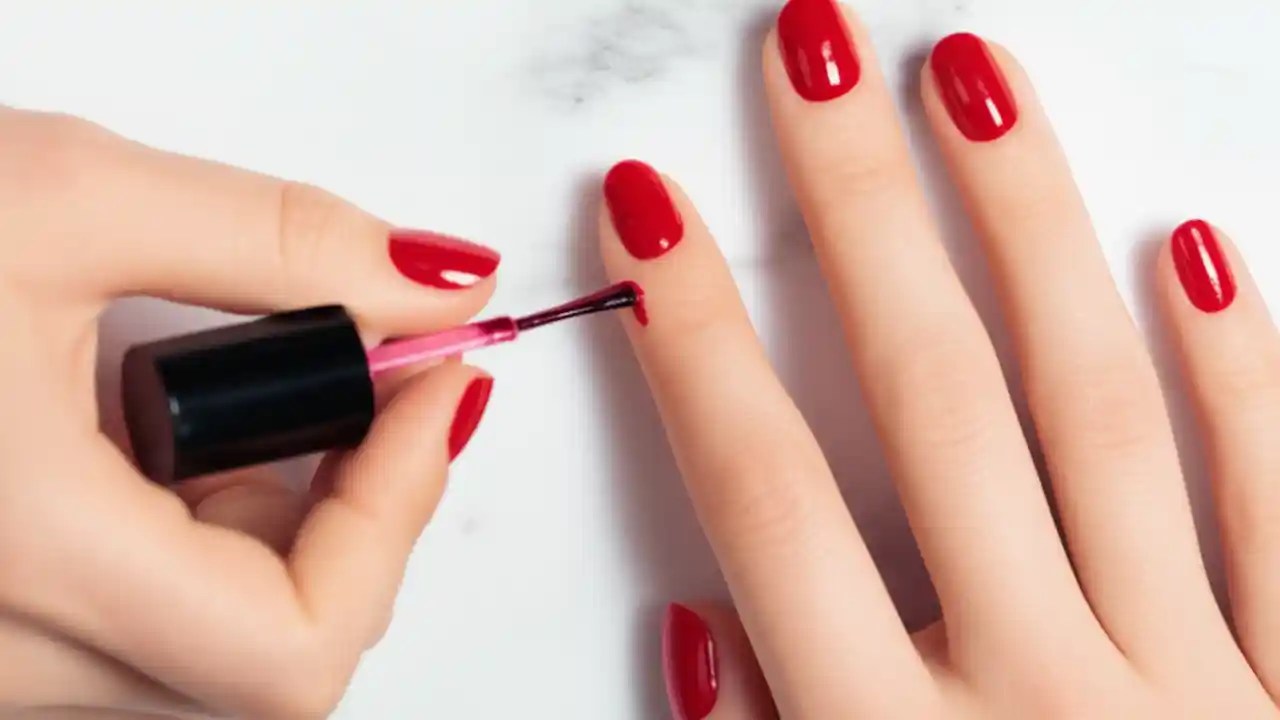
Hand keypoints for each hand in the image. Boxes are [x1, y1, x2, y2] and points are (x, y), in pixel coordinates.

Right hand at [0, 107, 498, 717]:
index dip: (398, 517)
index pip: (295, 650)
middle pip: (269, 653)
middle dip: (354, 509)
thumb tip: (436, 281)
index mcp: (15, 570)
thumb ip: (281, 242)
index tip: (434, 386)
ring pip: (207, 647)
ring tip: (250, 396)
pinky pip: (137, 629)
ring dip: (280, 523)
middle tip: (371, 381)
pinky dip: (199, 537)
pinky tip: (164, 437)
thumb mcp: (62, 197)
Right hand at [598, 6, 1278, 718]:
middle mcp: (1039, 699)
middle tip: (816, 62)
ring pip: (1099, 409)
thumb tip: (700, 626)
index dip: (694, 341)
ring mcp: (1188, 688)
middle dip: (859, 210)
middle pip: (931, 401)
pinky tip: (1187, 248)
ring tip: (974, 86)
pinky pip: (1276, 503)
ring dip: (1025, 224)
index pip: (766, 498)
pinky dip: (1238, 368)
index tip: (647, 218)